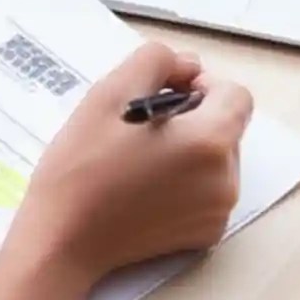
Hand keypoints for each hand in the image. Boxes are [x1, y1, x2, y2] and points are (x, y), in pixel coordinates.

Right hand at [0, 43, 253, 299]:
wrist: (63, 238)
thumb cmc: (81, 168)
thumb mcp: (109, 93)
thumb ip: (156, 61)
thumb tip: (189, 66)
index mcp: (209, 141)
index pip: (236, 95)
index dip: (202, 85)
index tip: (166, 94)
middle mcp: (225, 180)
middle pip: (227, 127)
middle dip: (193, 118)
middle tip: (142, 128)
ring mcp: (218, 212)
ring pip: (217, 158)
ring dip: (189, 148)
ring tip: (140, 158)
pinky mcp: (205, 235)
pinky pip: (208, 190)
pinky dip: (186, 180)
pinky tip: (145, 184)